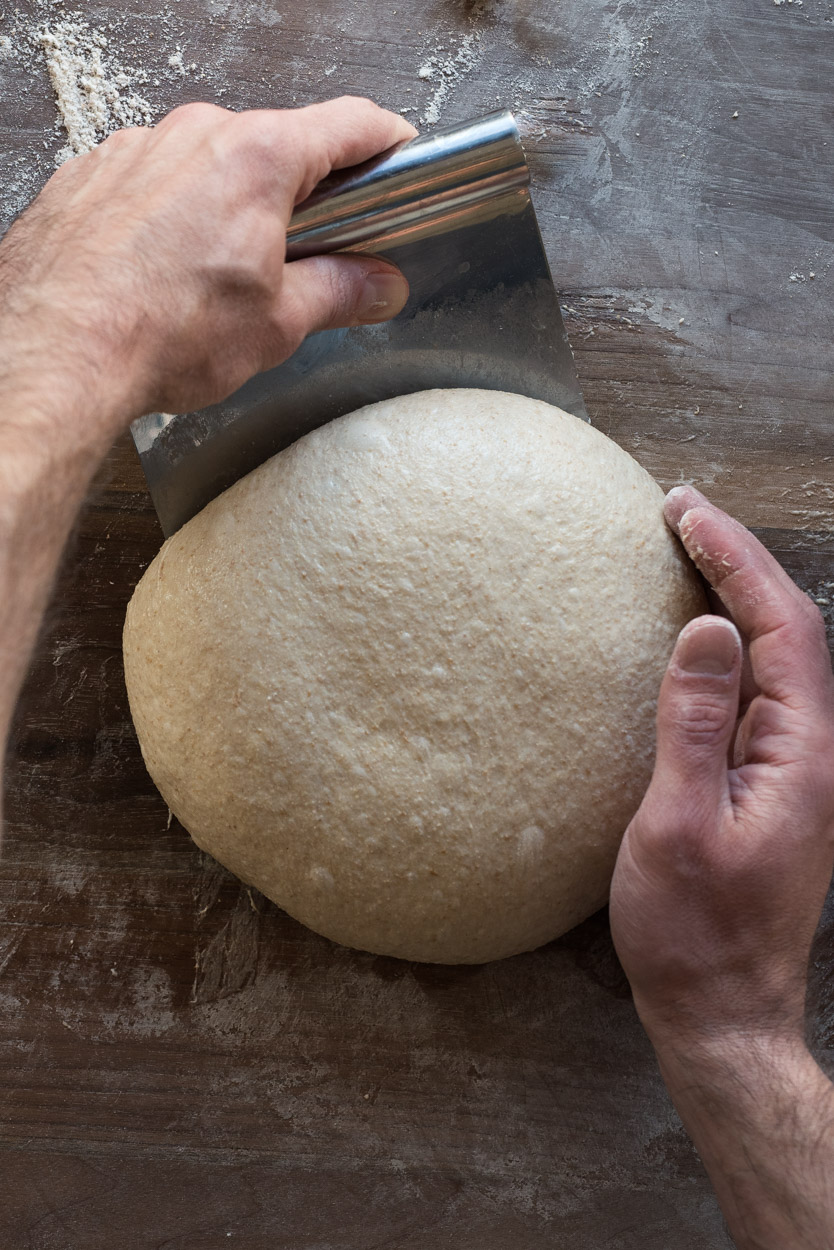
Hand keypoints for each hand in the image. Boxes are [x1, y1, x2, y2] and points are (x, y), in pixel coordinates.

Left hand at [0, 98, 415, 424]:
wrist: (56, 355)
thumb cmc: (157, 333)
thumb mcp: (278, 324)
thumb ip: (341, 292)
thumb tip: (376, 285)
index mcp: (257, 158)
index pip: (350, 124)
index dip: (387, 144)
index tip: (398, 159)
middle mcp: (194, 135)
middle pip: (276, 147)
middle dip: (301, 198)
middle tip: (306, 258)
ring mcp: (135, 150)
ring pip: (208, 167)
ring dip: (229, 210)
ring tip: (221, 283)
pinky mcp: (91, 176)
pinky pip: (152, 185)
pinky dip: (170, 219)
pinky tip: (165, 275)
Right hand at [610, 484, 833, 1050]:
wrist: (722, 1011)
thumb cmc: (692, 932)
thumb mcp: (677, 825)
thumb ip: (696, 723)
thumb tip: (708, 629)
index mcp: (805, 755)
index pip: (783, 627)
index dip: (734, 559)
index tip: (684, 511)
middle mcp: (817, 754)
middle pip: (793, 629)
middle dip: (739, 560)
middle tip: (682, 510)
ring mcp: (802, 769)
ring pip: (783, 657)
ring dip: (740, 594)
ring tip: (691, 547)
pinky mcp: (778, 785)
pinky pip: (764, 692)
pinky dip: (735, 643)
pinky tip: (703, 631)